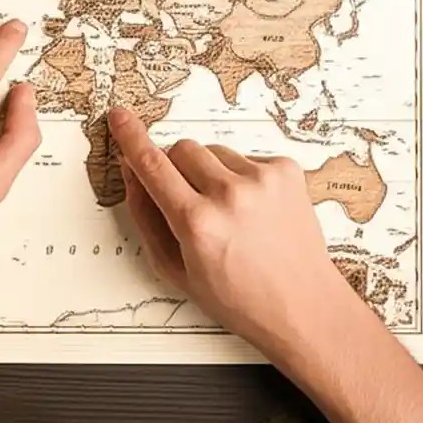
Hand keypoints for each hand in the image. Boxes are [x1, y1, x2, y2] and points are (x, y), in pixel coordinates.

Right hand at [107, 107, 349, 351]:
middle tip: (189, 202)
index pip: (152, 165)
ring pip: (213, 151)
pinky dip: (242, 177)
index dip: (131, 138)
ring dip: (210, 173)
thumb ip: (146, 217)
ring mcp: (262, 179)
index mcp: (197, 224)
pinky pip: (246, 157)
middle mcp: (230, 195)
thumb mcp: (176, 270)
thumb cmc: (238, 297)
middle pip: (181, 149)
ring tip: (229, 213)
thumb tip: (131, 172)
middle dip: (176, 169)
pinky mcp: (286, 171)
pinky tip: (253, 210)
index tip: (120, 117)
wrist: (302, 305)